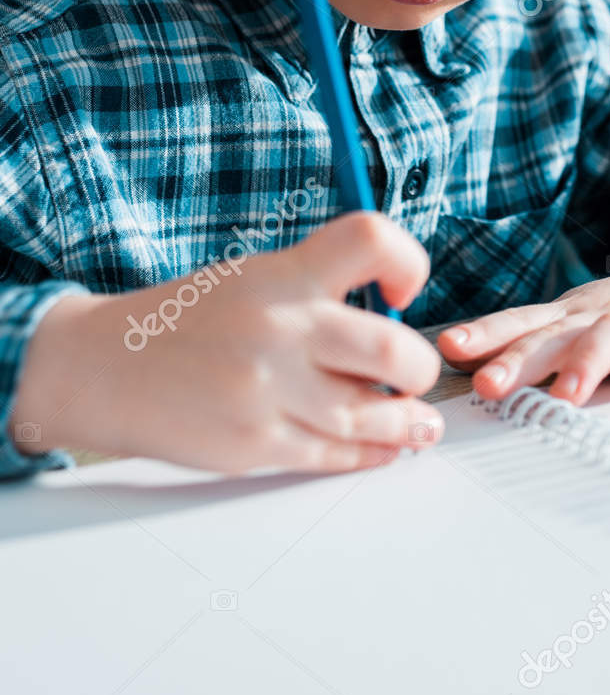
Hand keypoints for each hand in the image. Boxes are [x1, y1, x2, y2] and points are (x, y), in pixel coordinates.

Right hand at [12, 212, 442, 475]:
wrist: (105, 368)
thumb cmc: (187, 320)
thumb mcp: (251, 278)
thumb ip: (316, 291)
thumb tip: (393, 324)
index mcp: (282, 276)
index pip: (371, 241)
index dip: (407, 261)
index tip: (403, 290)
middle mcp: (281, 329)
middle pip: (394, 350)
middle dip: (420, 368)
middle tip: (417, 374)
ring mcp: (269, 391)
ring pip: (371, 414)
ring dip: (406, 422)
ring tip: (419, 422)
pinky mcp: (256, 443)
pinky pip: (333, 454)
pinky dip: (369, 453)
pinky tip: (385, 447)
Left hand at [436, 240, 609, 405]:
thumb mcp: (567, 325)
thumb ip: (518, 343)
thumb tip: (453, 358)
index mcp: (564, 318)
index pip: (518, 324)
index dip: (483, 336)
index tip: (448, 348)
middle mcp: (596, 316)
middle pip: (554, 335)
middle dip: (520, 360)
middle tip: (489, 385)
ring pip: (609, 337)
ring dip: (587, 363)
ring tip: (565, 396)